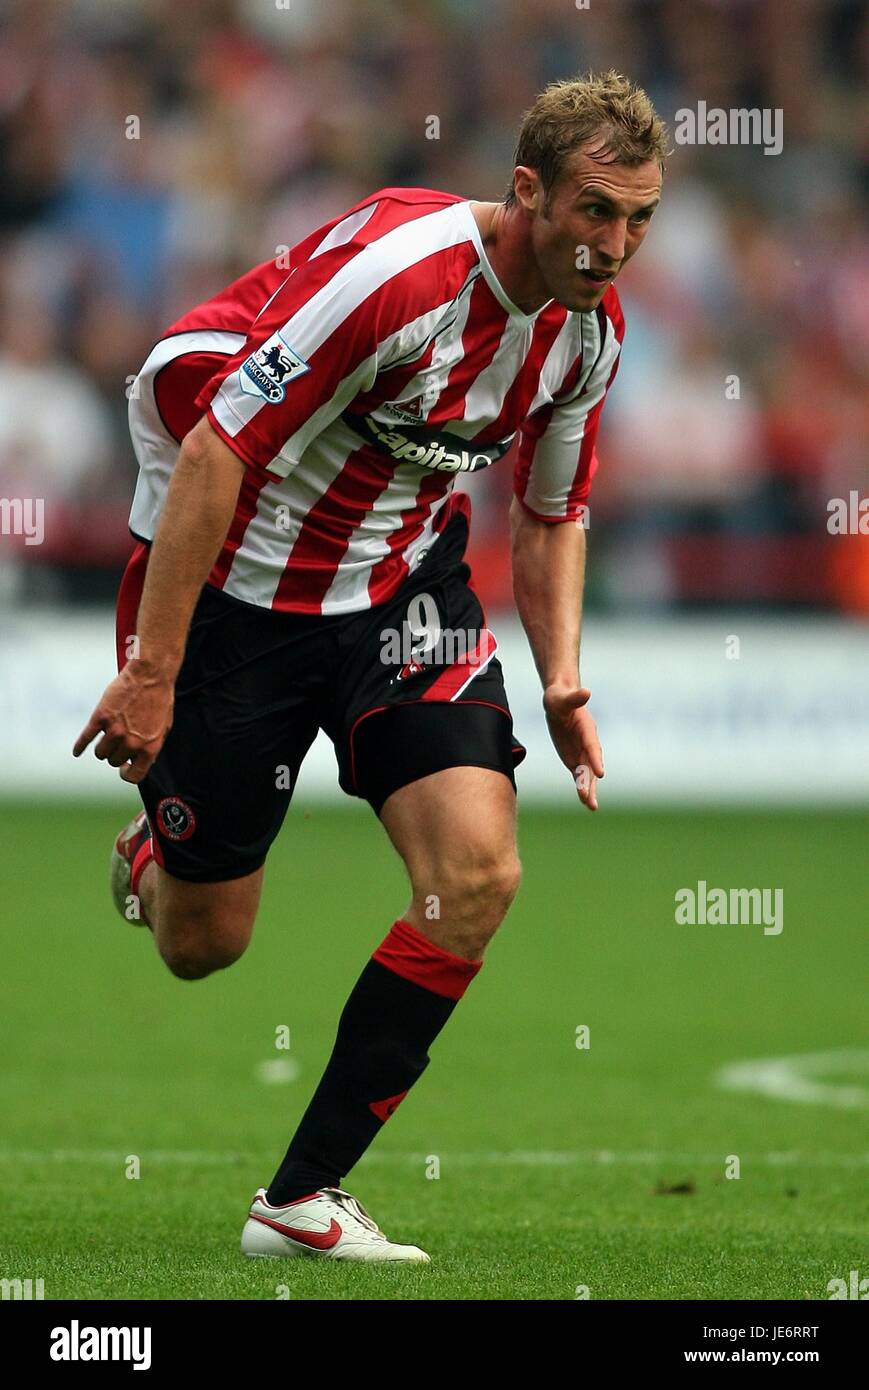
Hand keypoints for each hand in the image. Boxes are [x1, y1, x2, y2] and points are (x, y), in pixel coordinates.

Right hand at [73, 662, 174, 783]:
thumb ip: (153, 747)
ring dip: (103, 747)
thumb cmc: (159, 700)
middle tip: (119, 741)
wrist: (150, 675)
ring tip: (107, 737)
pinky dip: (80, 746)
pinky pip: (86, 738)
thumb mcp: (163, 728)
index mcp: (149, 748)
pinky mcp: (101, 717)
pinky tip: (77, 751)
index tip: (123, 767)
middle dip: (115, 753)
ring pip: (100, 753)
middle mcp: (131, 743)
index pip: (134, 776)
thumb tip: (146, 763)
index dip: (126, 773)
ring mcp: (115, 730)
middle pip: (113, 761)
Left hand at [543, 684, 604, 810]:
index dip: (595, 759)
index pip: (592, 746)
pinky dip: (582, 788)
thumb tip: (586, 691)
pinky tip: (585, 802)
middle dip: (591, 782)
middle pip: (591, 765)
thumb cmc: (559, 698)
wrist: (560, 702)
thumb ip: (574, 697)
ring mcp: (582, 752)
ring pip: (586, 774)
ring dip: (588, 790)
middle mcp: (588, 743)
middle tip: (591, 800)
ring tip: (591, 807)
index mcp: (586, 729)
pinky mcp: (575, 758)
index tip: (600, 773)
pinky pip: (579, 775)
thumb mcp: (561, 698)